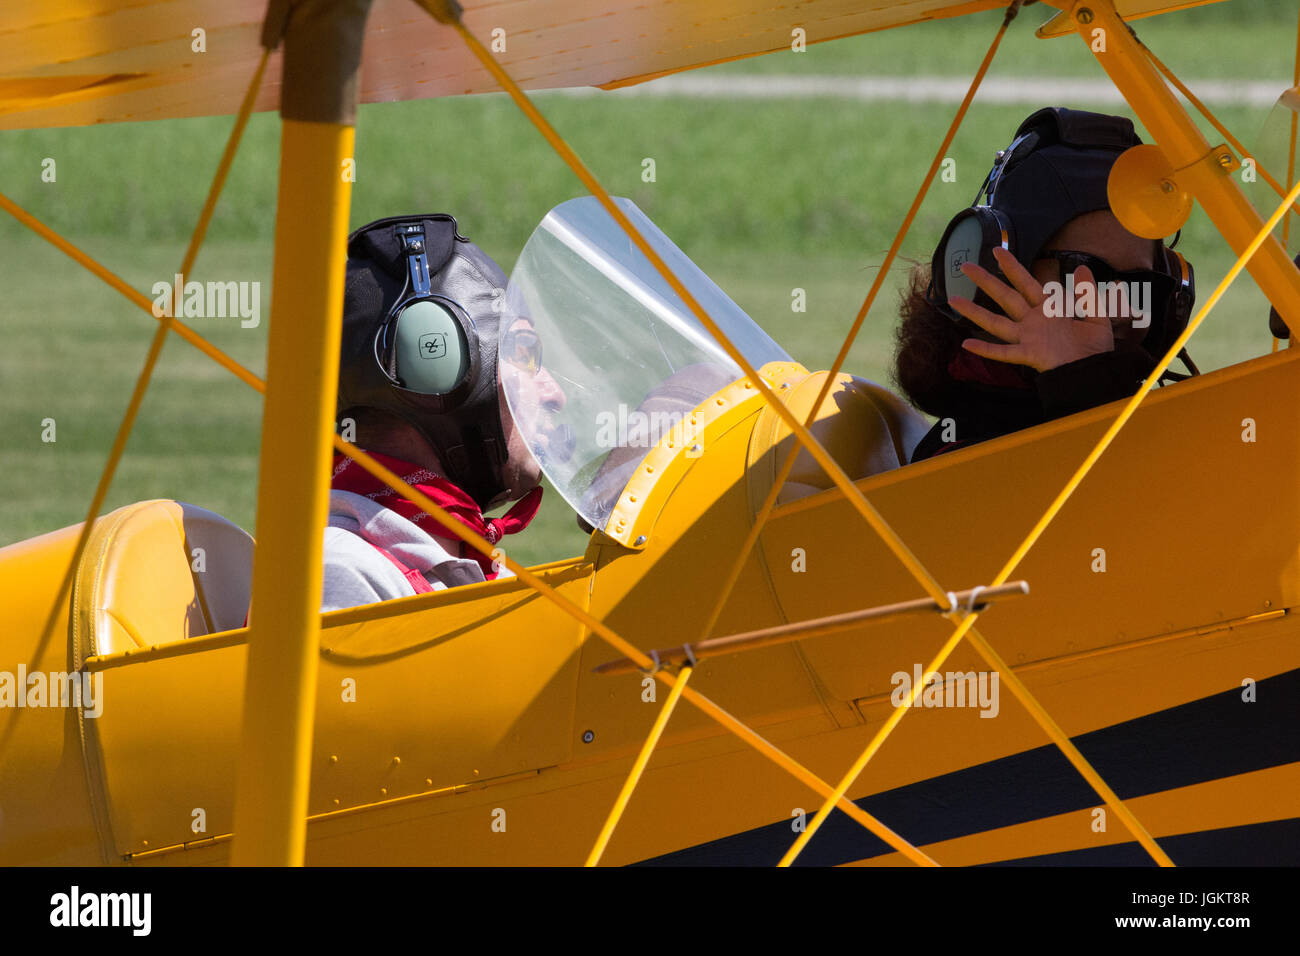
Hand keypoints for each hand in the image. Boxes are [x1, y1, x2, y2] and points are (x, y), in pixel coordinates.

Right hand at [948, 246, 1114, 371]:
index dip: (1012, 267)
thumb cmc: (1094, 349)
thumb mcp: (1097, 316)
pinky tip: (967, 344)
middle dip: (986, 281)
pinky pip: (1004, 352)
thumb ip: (1088, 294)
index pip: (1026, 283)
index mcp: (1048, 309)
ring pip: (996, 323)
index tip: (997, 251)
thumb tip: (1083, 267)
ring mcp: (1028, 338)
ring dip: (975, 312)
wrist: (1095, 373)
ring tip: (954, 300)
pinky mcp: (1029, 355)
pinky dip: (986, 349)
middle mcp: (1032, 321)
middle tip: (965, 266)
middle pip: (1005, 297)